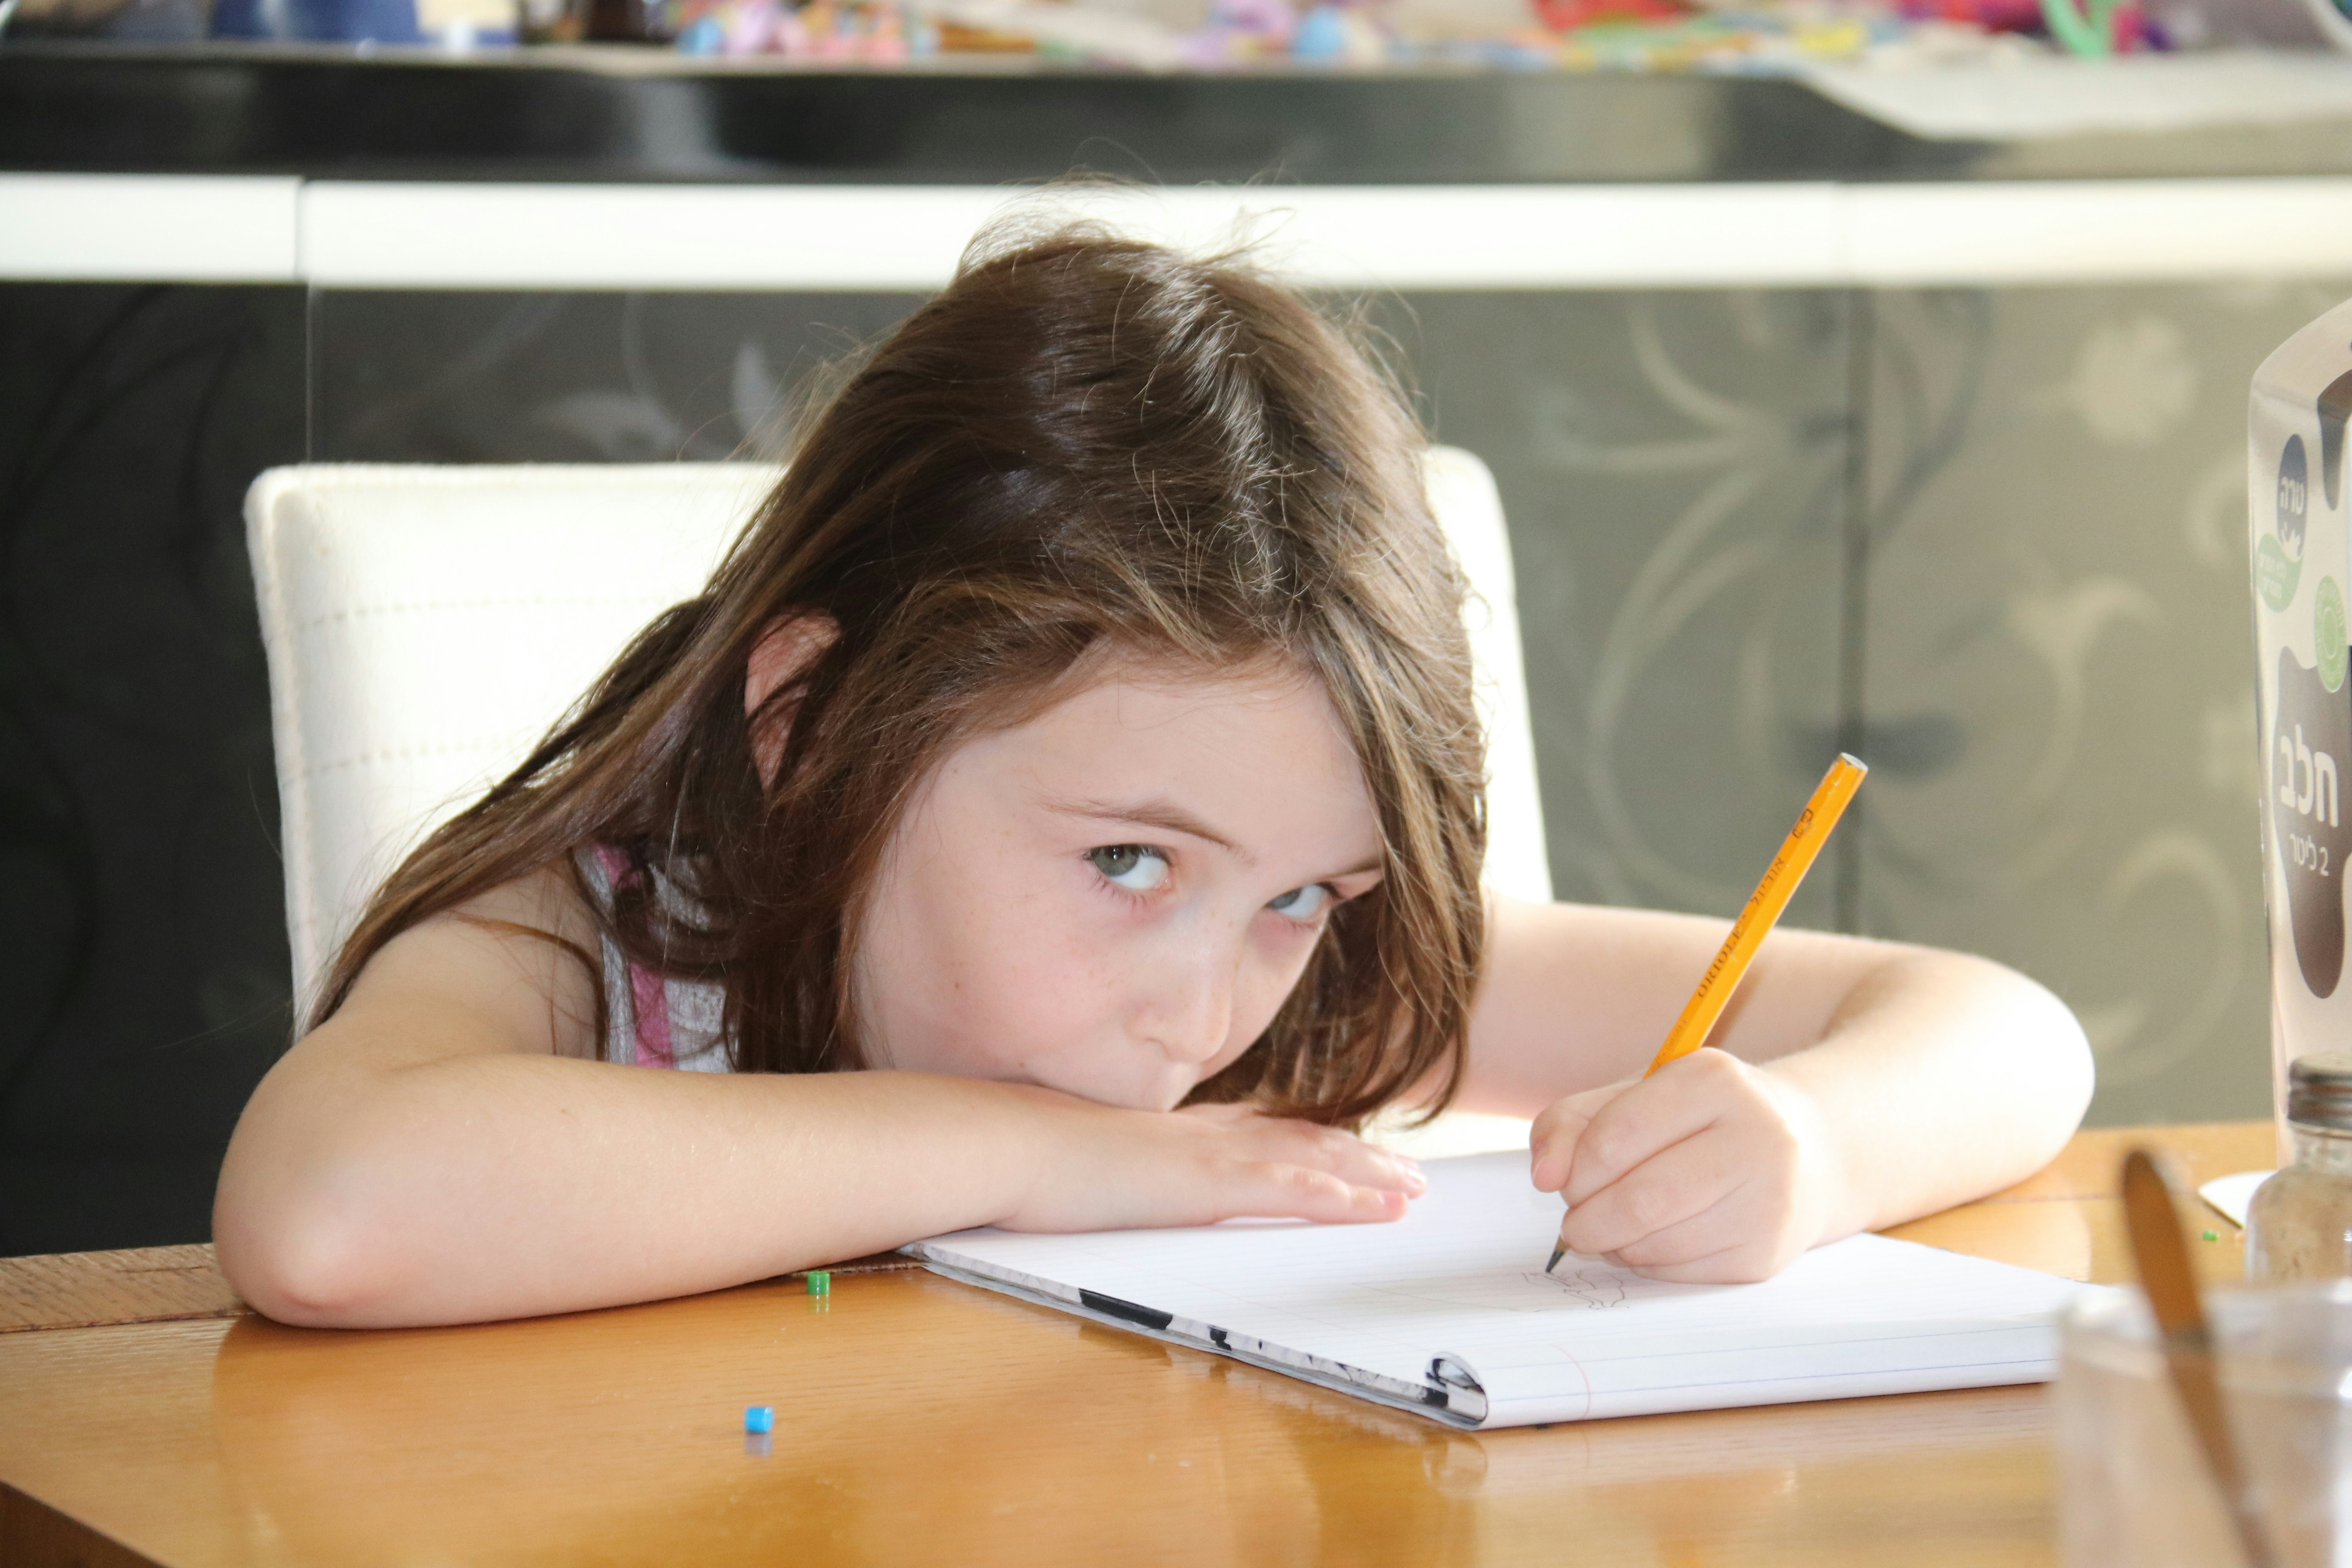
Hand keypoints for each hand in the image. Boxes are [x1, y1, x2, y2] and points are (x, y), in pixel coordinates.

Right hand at [997, 1092, 1425, 1232]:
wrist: (1015, 1146)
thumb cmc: (1039, 1161)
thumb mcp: (1096, 1165)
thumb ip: (1128, 1171)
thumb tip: (1129, 1183)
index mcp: (1181, 1134)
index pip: (1263, 1133)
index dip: (1313, 1143)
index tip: (1349, 1150)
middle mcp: (1207, 1135)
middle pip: (1302, 1141)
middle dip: (1358, 1158)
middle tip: (1407, 1174)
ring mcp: (1212, 1156)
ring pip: (1311, 1161)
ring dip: (1367, 1176)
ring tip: (1412, 1190)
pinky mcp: (1211, 1182)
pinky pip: (1293, 1189)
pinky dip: (1340, 1197)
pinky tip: (1376, 1207)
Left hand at [1528, 1048, 1835, 1282]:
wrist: (1807, 1151)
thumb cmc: (1698, 1121)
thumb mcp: (1632, 1099)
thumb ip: (1570, 1125)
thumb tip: (1544, 1177)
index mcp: (1714, 1080)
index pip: (1616, 1135)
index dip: (1576, 1171)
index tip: (1565, 1183)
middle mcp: (1756, 1134)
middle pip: (1642, 1198)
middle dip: (1589, 1220)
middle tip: (1576, 1222)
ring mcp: (1770, 1198)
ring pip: (1661, 1243)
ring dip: (1617, 1245)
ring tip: (1615, 1228)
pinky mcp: (1768, 1252)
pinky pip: (1683, 1274)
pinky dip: (1650, 1264)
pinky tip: (1655, 1240)